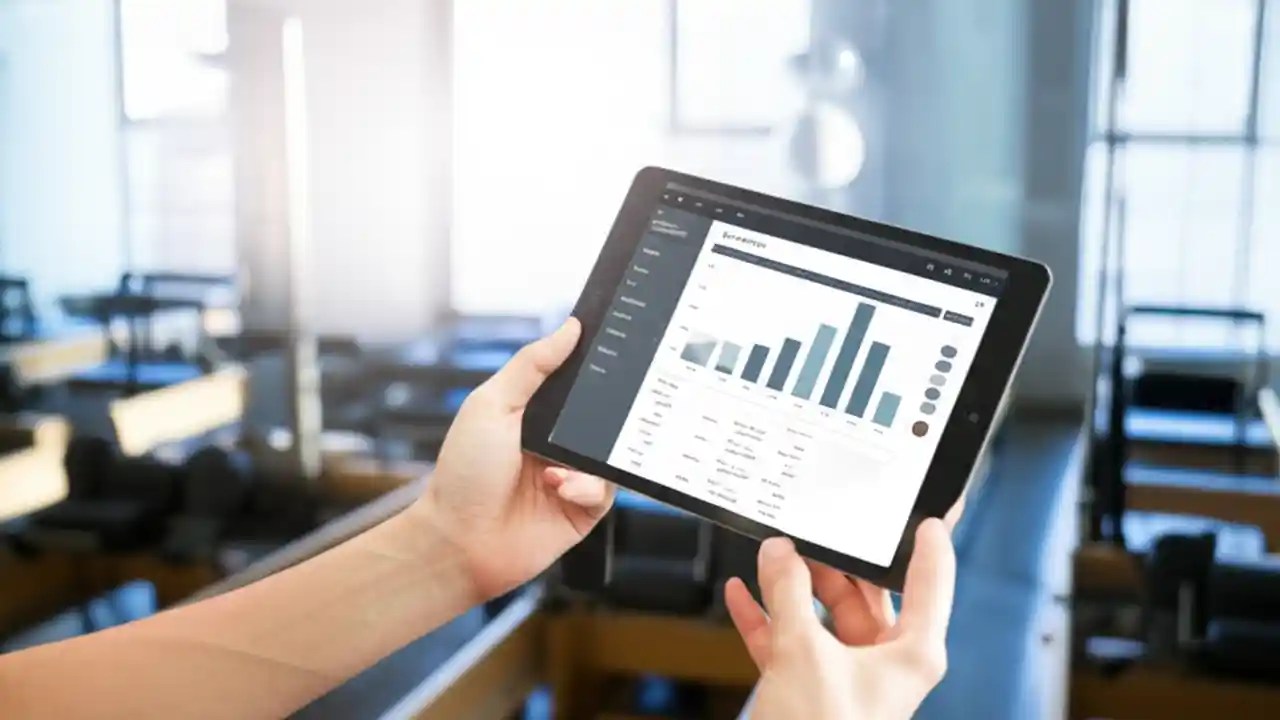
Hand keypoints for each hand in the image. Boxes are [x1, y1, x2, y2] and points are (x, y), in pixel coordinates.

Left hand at [410, 317, 614, 599]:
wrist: (460, 542)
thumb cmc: (463, 474)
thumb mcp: (492, 404)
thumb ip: (533, 365)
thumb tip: (570, 327)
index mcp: (537, 411)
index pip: (579, 380)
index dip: (598, 366)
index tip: (620, 348)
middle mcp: (559, 441)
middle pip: (604, 414)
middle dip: (611, 411)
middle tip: (612, 408)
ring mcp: (574, 473)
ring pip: (612, 452)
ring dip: (591, 456)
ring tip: (559, 466)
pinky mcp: (584, 508)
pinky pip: (606, 488)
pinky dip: (586, 486)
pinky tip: (558, 487)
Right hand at [726, 517, 957, 719]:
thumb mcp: (802, 653)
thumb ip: (788, 594)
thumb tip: (779, 552)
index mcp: (910, 653)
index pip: (930, 583)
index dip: (930, 545)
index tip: (928, 512)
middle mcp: (884, 663)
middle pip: (862, 594)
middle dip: (830, 562)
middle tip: (807, 525)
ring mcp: (845, 677)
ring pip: (821, 615)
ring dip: (791, 588)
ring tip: (767, 555)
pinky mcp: (809, 690)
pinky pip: (790, 642)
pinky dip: (765, 620)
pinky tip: (742, 595)